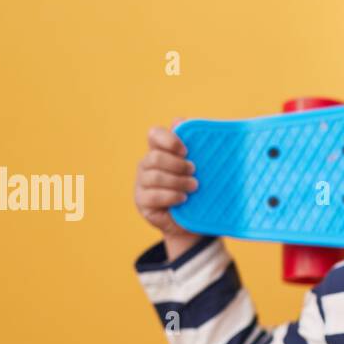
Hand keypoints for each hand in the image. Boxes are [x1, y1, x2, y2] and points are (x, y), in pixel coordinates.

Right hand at [134, 117, 200, 239]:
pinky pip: (153, 196)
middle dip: (177, 164)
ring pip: (154, 176)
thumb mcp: (202, 170)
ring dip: (177, 181)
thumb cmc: (198, 192)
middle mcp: (147, 165)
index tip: (186, 150)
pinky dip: (171, 196)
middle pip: (155, 157)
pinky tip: (183, 199)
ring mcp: (142, 183)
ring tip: (194, 187)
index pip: (154, 134)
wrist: (193, 223)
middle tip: (194, 171)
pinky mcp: (142, 201)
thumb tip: (180, 120)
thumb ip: (195, 146)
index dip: (168, 139)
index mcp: (160, 151)